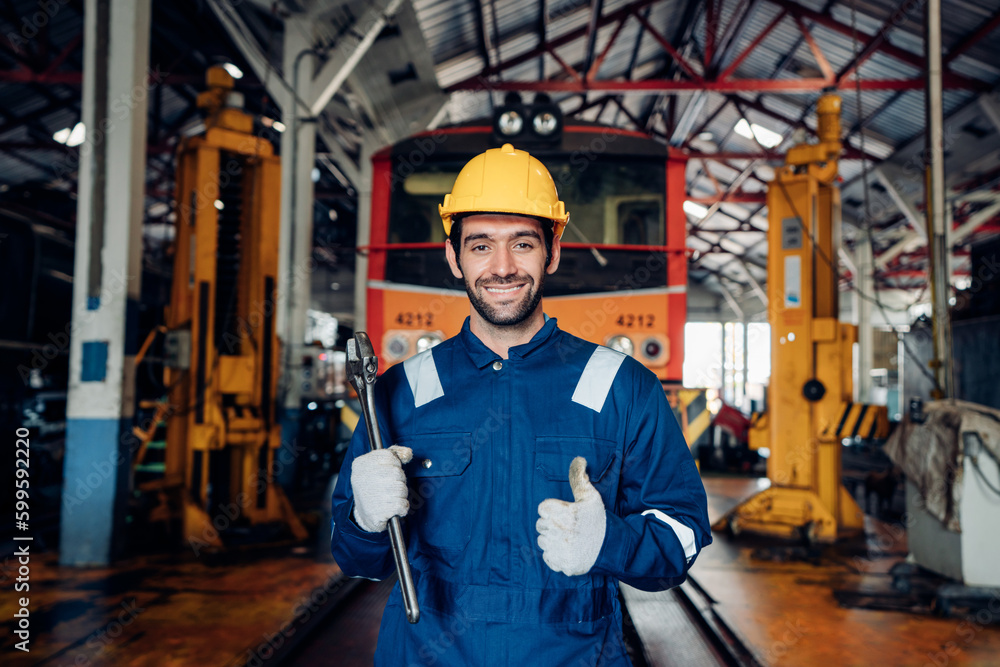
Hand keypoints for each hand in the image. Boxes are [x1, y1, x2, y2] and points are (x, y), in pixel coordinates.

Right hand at [350, 445, 412, 532]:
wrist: (363, 513)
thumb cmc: (374, 485)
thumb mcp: (378, 464)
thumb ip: (394, 453)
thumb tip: (408, 453)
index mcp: (361, 463)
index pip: (389, 456)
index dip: (395, 464)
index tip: (388, 471)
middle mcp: (362, 478)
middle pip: (397, 472)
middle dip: (399, 480)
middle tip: (389, 486)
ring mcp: (369, 495)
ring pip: (401, 489)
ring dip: (401, 494)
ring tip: (390, 497)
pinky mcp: (377, 512)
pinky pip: (402, 505)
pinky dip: (402, 507)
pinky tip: (393, 507)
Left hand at [536, 456, 606, 575]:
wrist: (612, 548)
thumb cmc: (599, 520)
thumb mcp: (590, 497)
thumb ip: (579, 478)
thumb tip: (578, 459)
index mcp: (562, 512)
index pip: (542, 508)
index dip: (553, 510)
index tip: (565, 513)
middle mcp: (557, 531)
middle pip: (540, 525)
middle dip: (552, 524)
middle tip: (569, 527)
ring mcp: (559, 549)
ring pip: (542, 541)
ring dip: (552, 540)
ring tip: (570, 539)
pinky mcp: (561, 564)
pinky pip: (547, 557)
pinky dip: (555, 555)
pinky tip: (569, 550)